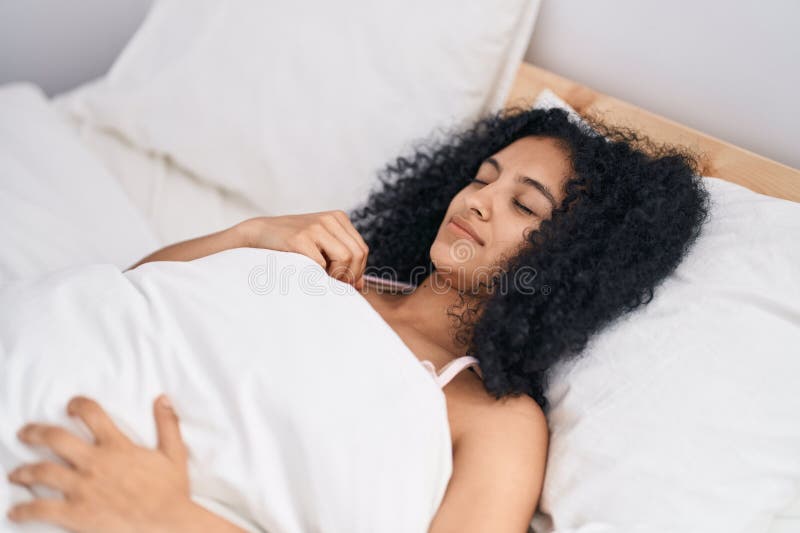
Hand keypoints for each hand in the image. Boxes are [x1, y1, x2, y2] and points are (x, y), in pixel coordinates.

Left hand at [6, 394, 194, 532]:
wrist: (167, 523)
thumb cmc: (172, 491)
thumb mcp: (174, 453)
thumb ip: (167, 424)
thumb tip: (162, 399)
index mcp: (117, 445)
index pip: (92, 413)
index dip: (78, 404)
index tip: (70, 406)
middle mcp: (95, 462)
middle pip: (55, 438)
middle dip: (35, 432)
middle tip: (25, 433)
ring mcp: (83, 488)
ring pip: (42, 471)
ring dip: (24, 470)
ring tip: (16, 473)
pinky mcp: (76, 514)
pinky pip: (41, 509)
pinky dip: (24, 510)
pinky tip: (15, 510)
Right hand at [238, 210, 369, 288]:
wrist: (259, 234)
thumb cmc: (292, 245)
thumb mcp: (322, 248)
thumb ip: (343, 262)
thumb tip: (362, 285)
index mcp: (338, 218)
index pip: (362, 250)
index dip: (357, 271)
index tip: (343, 282)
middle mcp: (330, 219)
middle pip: (357, 254)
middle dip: (349, 275)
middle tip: (334, 285)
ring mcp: (315, 226)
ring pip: (345, 258)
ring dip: (336, 275)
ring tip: (321, 279)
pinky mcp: (300, 238)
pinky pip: (322, 264)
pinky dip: (317, 274)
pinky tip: (307, 274)